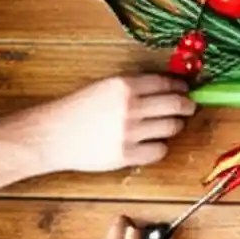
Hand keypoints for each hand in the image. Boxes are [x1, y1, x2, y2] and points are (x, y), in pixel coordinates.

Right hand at [35, 75, 196, 172]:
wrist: (51, 134)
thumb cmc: (76, 110)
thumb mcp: (104, 87)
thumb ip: (134, 87)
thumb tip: (168, 88)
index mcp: (123, 86)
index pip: (166, 84)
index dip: (181, 87)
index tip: (186, 90)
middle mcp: (129, 107)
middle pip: (176, 105)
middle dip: (187, 106)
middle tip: (189, 108)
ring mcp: (129, 132)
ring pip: (172, 127)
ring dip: (175, 126)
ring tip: (170, 124)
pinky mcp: (126, 154)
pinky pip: (160, 150)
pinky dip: (160, 146)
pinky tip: (152, 142)